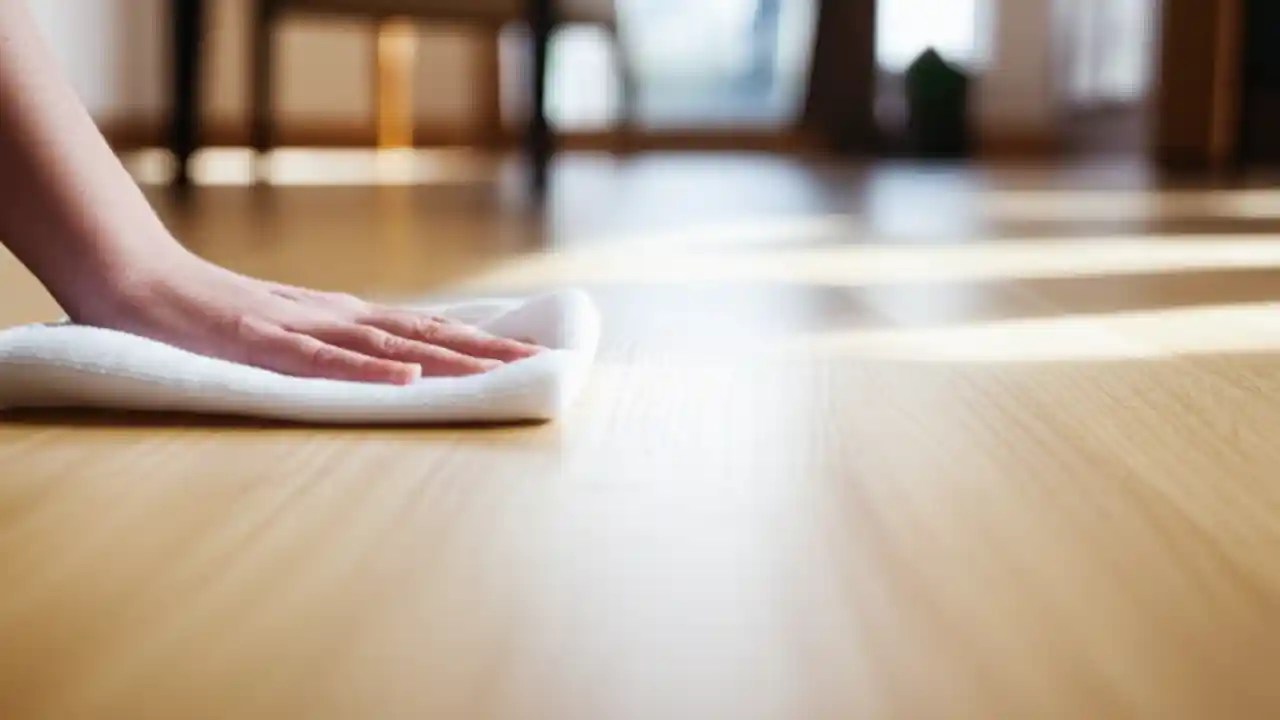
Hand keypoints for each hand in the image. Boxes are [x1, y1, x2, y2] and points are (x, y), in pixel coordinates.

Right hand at [64, 249, 539, 384]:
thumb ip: (338, 345)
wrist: (144, 283)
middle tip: (540, 361)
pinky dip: (365, 372)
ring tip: (498, 370)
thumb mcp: (292, 329)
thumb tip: (391, 364)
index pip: (426, 328)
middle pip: (424, 333)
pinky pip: (320, 362)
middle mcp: (336, 317)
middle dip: (484, 350)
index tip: (529, 353)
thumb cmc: (217, 314)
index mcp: (344, 317)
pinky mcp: (262, 343)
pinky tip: (404, 380)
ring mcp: (302, 327)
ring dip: (446, 359)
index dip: (479, 340)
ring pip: (387, 345)